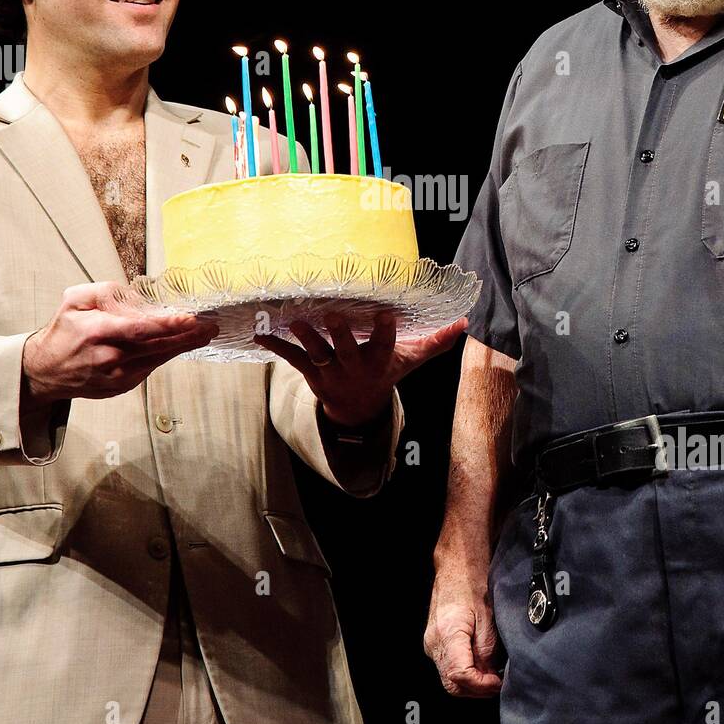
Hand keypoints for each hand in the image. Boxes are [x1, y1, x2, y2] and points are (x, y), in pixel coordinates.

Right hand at [22, 281, 218, 403]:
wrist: (45, 371)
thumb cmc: (64, 331)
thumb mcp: (76, 300)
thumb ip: (107, 293)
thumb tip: (138, 300)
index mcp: (98, 332)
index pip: (141, 329)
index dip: (169, 325)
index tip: (191, 319)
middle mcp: (110, 357)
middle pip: (158, 346)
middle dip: (188, 336)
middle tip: (211, 326)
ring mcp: (117, 376)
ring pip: (158, 359)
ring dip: (183, 346)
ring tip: (204, 333)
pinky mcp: (122, 387)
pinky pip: (150, 368)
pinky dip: (165, 356)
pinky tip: (178, 345)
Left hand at [252, 311, 467, 427]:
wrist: (356, 409)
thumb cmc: (385, 373)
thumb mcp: (411, 361)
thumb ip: (436, 342)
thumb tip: (464, 323)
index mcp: (379, 362)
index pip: (385, 346)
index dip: (386, 332)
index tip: (387, 313)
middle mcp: (354, 367)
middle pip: (346, 350)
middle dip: (340, 334)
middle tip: (332, 314)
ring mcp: (330, 372)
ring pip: (317, 354)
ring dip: (305, 337)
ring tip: (294, 320)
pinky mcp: (310, 373)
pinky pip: (292, 359)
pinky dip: (276, 346)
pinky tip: (259, 334)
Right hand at [424, 552, 502, 696]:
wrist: (457, 567)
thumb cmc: (472, 584)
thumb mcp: (488, 617)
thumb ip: (487, 650)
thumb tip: (488, 675)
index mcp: (448, 632)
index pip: (460, 675)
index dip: (481, 685)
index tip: (497, 681)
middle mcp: (434, 641)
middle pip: (452, 683)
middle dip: (477, 689)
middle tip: (497, 682)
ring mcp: (431, 643)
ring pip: (449, 679)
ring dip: (471, 684)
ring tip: (490, 675)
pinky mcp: (434, 643)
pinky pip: (447, 668)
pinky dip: (464, 673)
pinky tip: (479, 665)